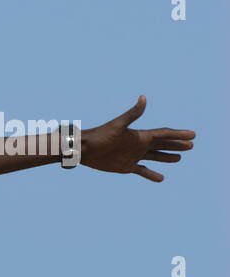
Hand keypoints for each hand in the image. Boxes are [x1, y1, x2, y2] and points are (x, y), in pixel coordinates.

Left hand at [81, 95, 195, 182]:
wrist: (84, 149)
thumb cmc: (100, 135)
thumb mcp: (118, 125)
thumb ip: (133, 113)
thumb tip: (144, 97)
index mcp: (140, 135)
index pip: (164, 134)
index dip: (178, 134)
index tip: (192, 134)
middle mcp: (138, 145)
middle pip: (162, 145)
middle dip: (176, 145)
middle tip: (191, 145)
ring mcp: (132, 156)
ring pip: (154, 157)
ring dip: (166, 157)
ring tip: (179, 158)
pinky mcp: (125, 166)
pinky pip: (142, 171)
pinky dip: (151, 174)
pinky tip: (161, 178)